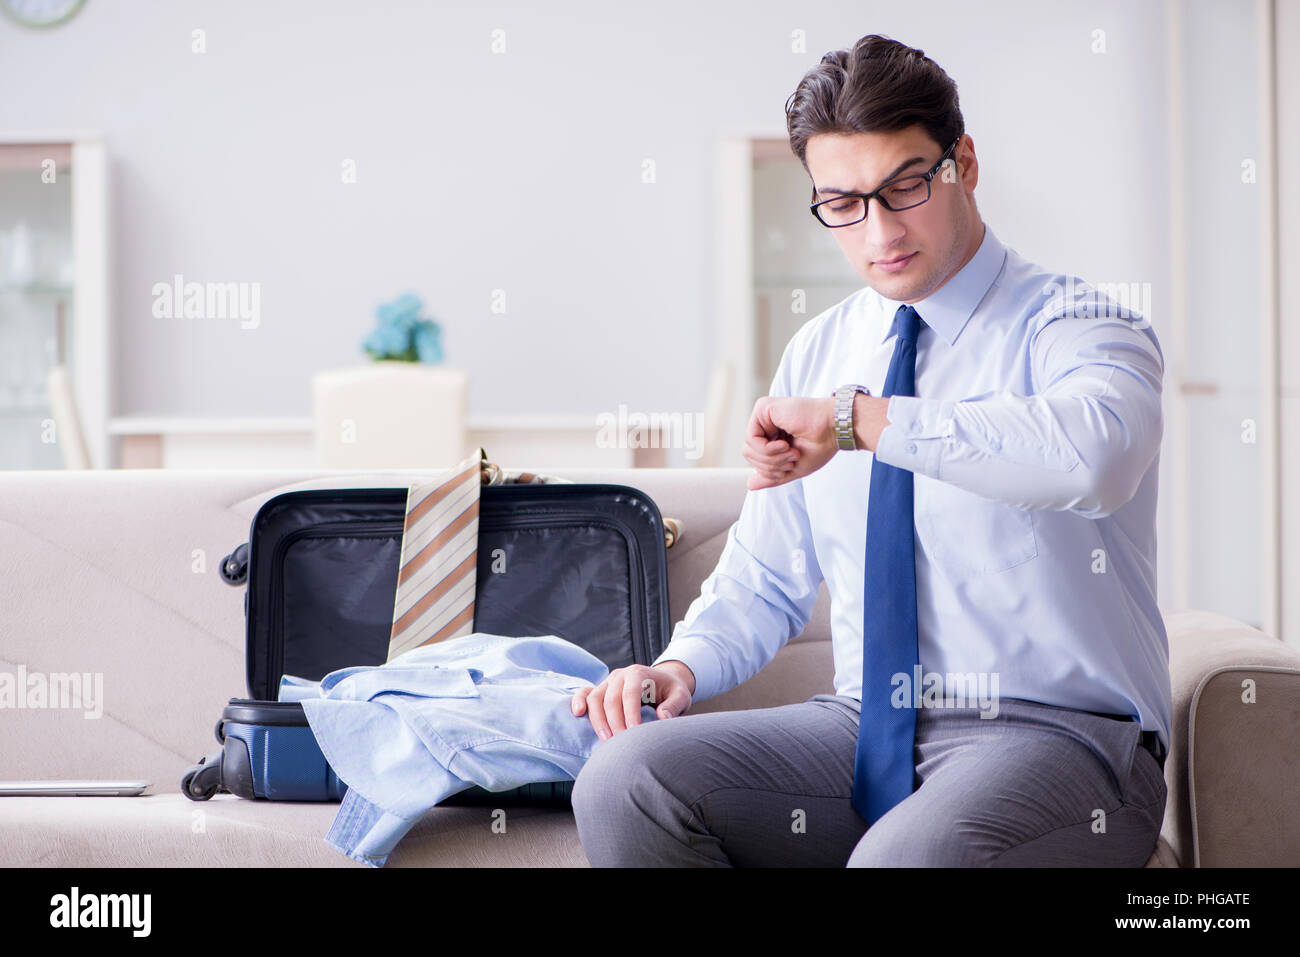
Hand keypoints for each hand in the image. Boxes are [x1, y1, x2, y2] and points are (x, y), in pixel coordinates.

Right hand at [571, 662, 693, 739]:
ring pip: (595, 699)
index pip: (630, 693)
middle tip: (621, 744)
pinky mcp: (600, 690)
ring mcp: (607, 682)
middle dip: (615, 723)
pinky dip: (578, 701)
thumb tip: (663, 717)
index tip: (635, 733)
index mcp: (638, 673)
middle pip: (611, 699)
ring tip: (607, 741)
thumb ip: (674, 706)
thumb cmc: (672, 691)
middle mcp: (620, 675)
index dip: (631, 713)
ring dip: (599, 721)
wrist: (663, 683)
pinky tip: (578, 714)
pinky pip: (585, 694)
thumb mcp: (681, 696)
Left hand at [742, 396, 838, 490]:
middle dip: (770, 465)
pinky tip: (784, 445)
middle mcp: (766, 424)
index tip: (792, 464)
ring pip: (748, 449)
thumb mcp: (792, 469)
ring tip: (791, 452)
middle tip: (793, 458)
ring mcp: (763, 415)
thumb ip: (771, 476)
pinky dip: (767, 449)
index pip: (755, 459)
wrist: (833, 430)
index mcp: (772, 436)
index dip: (771, 470)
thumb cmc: (819, 446)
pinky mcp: (763, 408)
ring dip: (771, 458)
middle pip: (749, 454)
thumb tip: (749, 485)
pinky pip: (751, 438)